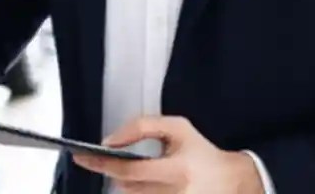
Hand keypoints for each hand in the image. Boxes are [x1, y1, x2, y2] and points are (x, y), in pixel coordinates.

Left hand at [72, 116, 263, 193]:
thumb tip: (109, 142)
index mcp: (178, 170)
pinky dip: (139, 192)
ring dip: (129, 187)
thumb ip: (141, 127)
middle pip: (127, 189)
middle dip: (118, 175)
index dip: (101, 164)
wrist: (234, 181)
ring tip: (146, 175)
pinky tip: (147, 184)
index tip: (81, 157)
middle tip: (114, 162)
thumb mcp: (176, 128)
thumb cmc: (201, 152)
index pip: (129, 171)